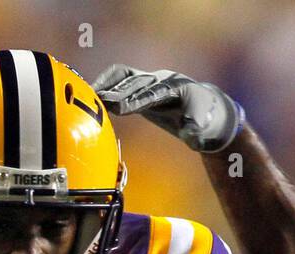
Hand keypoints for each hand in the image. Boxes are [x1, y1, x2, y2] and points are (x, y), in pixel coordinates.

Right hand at [93, 64, 243, 152]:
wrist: (204, 108)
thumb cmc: (204, 121)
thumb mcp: (203, 130)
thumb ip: (195, 131)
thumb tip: (189, 133)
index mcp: (179, 88)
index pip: (157, 92)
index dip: (140, 99)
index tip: (123, 107)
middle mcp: (163, 79)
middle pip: (139, 82)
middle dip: (121, 92)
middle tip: (102, 101)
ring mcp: (151, 80)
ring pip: (127, 78)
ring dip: (110, 86)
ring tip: (90, 95)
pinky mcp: (140, 85)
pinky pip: (121, 79)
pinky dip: (106, 83)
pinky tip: (91, 92)